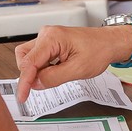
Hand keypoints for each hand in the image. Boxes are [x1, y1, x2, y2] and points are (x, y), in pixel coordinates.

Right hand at [13, 25, 130, 101]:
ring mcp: (47, 38)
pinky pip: (38, 58)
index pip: (29, 62)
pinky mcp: (50, 43)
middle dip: (30, 74)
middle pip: (24, 58)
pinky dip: (43, 68)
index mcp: (52, 38)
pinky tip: (58, 70)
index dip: (24, 82)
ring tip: (59, 74)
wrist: (109, 43)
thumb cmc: (99, 51)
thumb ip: (53, 78)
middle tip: (45, 84)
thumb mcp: (77, 70)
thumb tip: (35, 84)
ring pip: (29, 58)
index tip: (22, 96)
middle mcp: (46, 34)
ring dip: (37, 71)